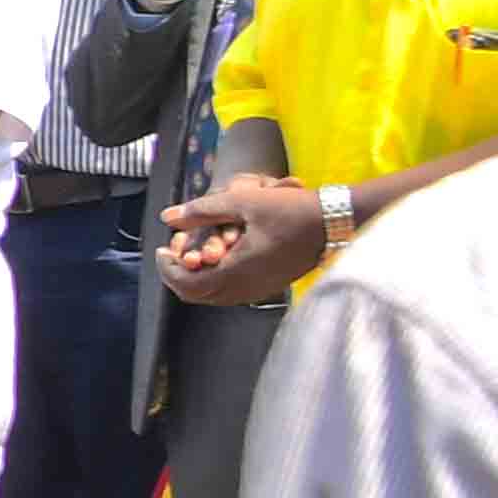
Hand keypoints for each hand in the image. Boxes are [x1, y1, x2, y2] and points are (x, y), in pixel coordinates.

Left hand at [158, 173, 326, 307]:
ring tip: (189, 252)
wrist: (336, 223)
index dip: (167, 270)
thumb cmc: (292, 210)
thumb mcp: (244, 202)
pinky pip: (232, 291)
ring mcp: (260, 290)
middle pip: (197, 295)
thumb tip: (167, 216)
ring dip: (196, 277)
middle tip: (171, 252)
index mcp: (237, 271)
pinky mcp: (270, 286)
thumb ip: (203, 210)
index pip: (188, 285)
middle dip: (178, 274)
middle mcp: (247, 287)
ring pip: (214, 295)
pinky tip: (217, 256)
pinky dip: (216, 278)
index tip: (161, 249)